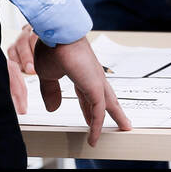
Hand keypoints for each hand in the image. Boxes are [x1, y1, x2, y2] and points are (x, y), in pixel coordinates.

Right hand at [8, 26, 131, 145]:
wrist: (57, 34)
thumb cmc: (53, 47)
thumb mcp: (47, 75)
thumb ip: (50, 92)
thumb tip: (53, 108)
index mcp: (82, 73)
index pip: (88, 96)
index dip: (90, 110)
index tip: (90, 120)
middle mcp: (92, 77)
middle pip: (106, 99)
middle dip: (114, 111)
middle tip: (122, 121)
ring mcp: (95, 81)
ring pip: (108, 105)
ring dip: (115, 118)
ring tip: (124, 128)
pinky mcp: (94, 87)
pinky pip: (98, 111)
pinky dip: (97, 126)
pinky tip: (95, 137)